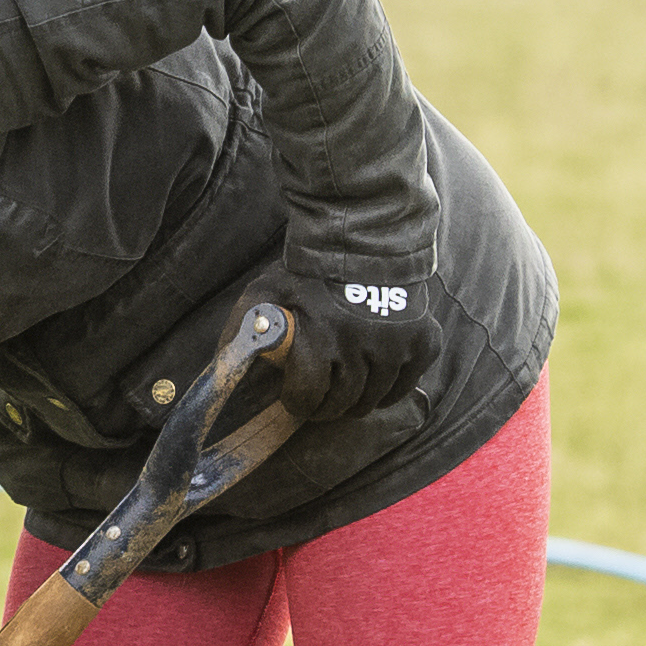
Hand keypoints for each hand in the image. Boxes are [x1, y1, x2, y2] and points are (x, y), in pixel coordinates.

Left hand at [247, 257, 440, 432]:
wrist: (366, 239)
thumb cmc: (309, 271)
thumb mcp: (265, 292)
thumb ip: (241, 329)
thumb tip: (221, 367)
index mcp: (321, 337)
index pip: (308, 397)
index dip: (298, 402)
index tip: (295, 397)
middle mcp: (362, 347)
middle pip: (342, 404)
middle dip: (326, 405)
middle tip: (320, 396)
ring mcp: (397, 346)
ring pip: (374, 400)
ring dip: (356, 400)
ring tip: (345, 387)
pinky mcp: (424, 343)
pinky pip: (405, 386)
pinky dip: (389, 390)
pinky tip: (375, 379)